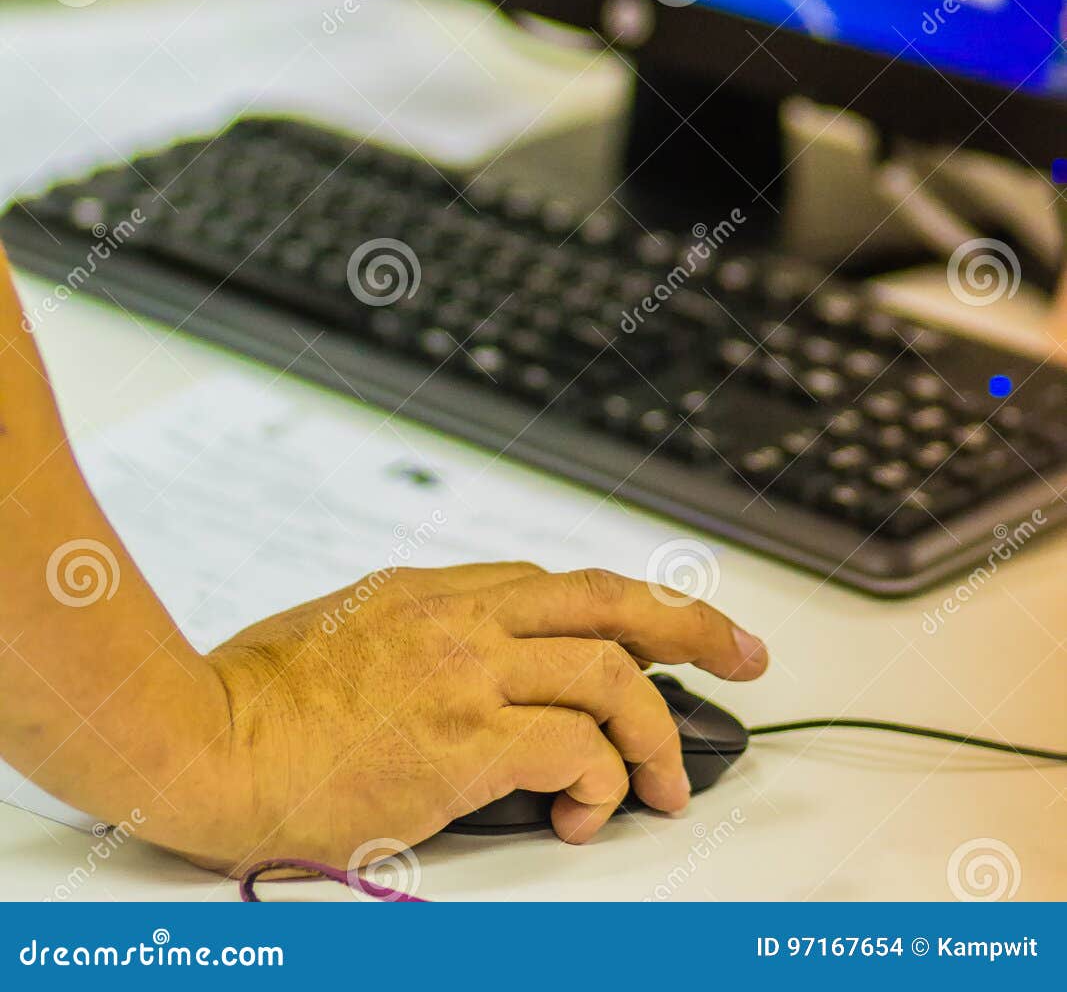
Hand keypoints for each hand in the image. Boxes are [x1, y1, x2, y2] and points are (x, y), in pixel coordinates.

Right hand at [181, 561, 766, 875]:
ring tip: (663, 783)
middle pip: (611, 601)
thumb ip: (415, 634)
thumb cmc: (252, 697)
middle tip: (743, 653)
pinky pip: (574, 749)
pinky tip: (590, 813)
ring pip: (611, 676)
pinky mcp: (463, 741)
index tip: (672, 629)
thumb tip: (466, 666)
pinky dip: (602, 780)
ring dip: (655, 733)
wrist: (201, 739)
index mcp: (433, 590)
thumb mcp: (342, 628)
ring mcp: (467, 673)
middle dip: (692, 626)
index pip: (561, 586)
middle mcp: (462, 618)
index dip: (629, 608)